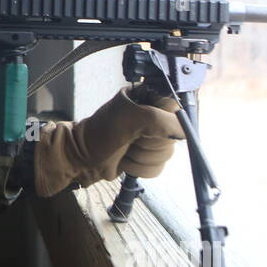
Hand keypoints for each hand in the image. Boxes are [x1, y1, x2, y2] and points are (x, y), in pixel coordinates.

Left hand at [34, 84, 184, 196]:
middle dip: (150, 144)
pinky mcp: (146, 156)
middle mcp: (152, 116)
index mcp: (148, 98)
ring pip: (167, 153)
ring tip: (126, 150)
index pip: (177, 107)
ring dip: (143, 157)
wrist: (81, 159)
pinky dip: (142, 168)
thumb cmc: (100, 134)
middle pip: (174, 134)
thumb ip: (160, 120)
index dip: (168, 122)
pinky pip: (159, 167)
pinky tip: (127, 161)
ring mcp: (150, 137)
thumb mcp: (129, 120)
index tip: (151, 129)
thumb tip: (184, 131)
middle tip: (132, 140)